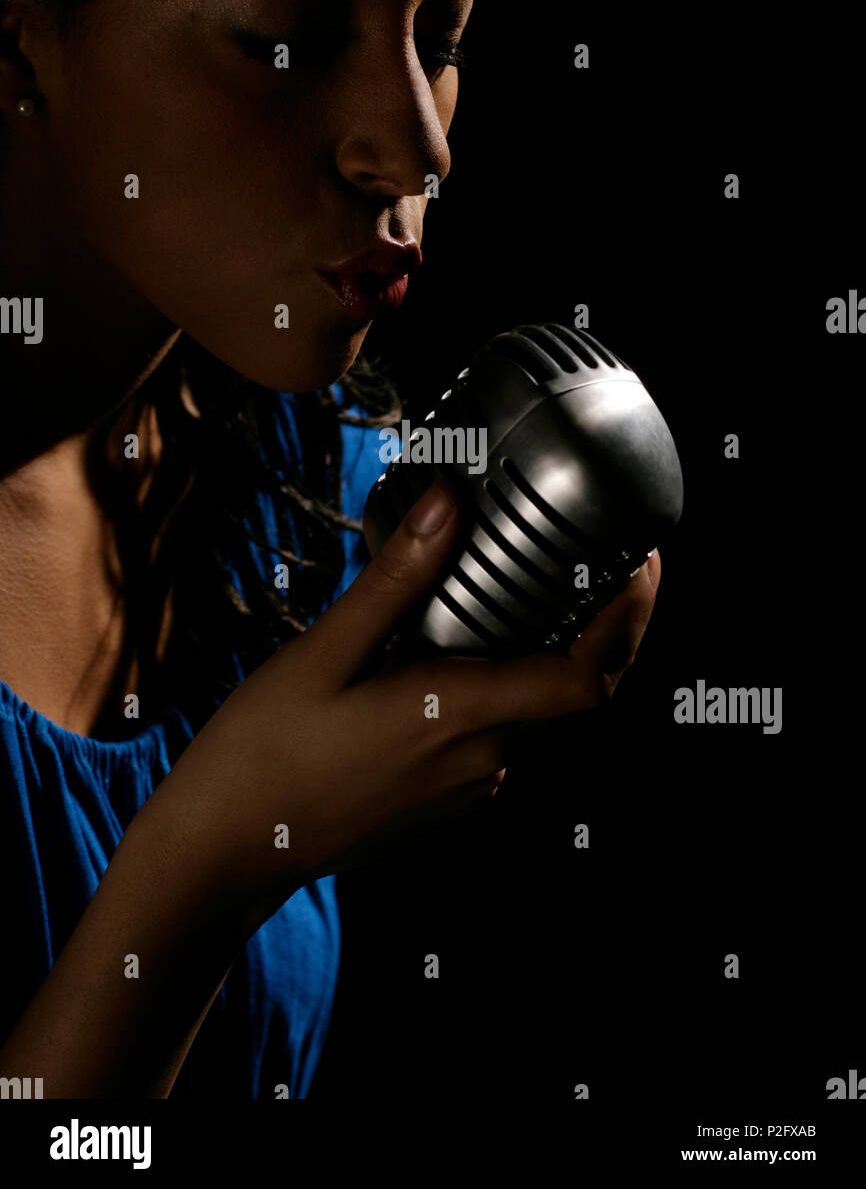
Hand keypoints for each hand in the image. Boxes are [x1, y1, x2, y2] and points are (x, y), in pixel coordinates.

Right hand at [129, 479, 660, 935]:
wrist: (221, 857)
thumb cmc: (263, 757)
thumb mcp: (324, 655)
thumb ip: (396, 581)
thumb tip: (448, 505)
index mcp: (461, 718)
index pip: (587, 677)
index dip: (628, 620)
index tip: (641, 563)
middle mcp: (481, 761)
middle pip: (575, 693)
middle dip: (600, 628)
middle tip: (599, 562)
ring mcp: (465, 787)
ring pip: (535, 714)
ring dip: (548, 656)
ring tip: (528, 592)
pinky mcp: (442, 800)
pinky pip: (498, 735)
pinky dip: (505, 688)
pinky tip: (461, 652)